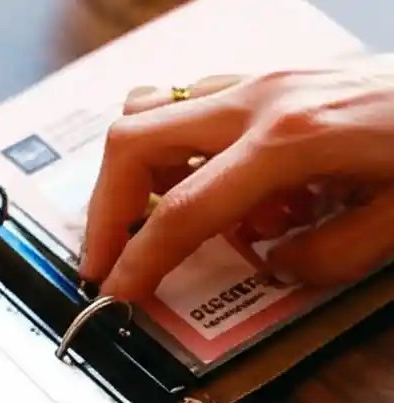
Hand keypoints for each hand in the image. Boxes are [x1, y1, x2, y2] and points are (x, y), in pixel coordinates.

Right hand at [81, 56, 393, 300]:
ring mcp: (265, 81)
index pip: (183, 211)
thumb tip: (273, 265)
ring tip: (157, 221)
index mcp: (292, 141)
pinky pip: (192, 106)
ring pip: (152, 112)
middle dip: (106, 208)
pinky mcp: (275, 79)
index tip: (113, 294)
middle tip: (106, 258)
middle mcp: (264, 100)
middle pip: (134, 141)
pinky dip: (178, 152)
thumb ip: (326, 255)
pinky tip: (215, 187)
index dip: (138, 261)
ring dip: (136, 174)